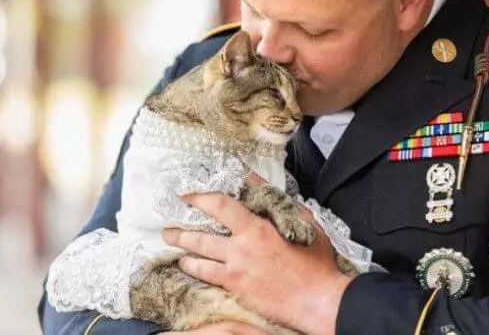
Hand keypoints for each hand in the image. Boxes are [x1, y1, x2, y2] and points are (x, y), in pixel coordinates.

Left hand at [162, 189, 351, 334]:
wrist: (317, 300)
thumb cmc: (315, 262)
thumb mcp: (305, 223)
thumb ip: (283, 204)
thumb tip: (266, 188)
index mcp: (258, 229)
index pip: (223, 205)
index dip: (202, 196)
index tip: (190, 192)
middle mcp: (242, 248)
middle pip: (202, 232)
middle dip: (182, 224)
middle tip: (171, 220)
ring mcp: (237, 269)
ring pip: (199, 255)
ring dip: (182, 246)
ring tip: (172, 239)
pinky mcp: (236, 288)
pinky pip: (207, 276)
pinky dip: (194, 268)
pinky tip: (186, 264)